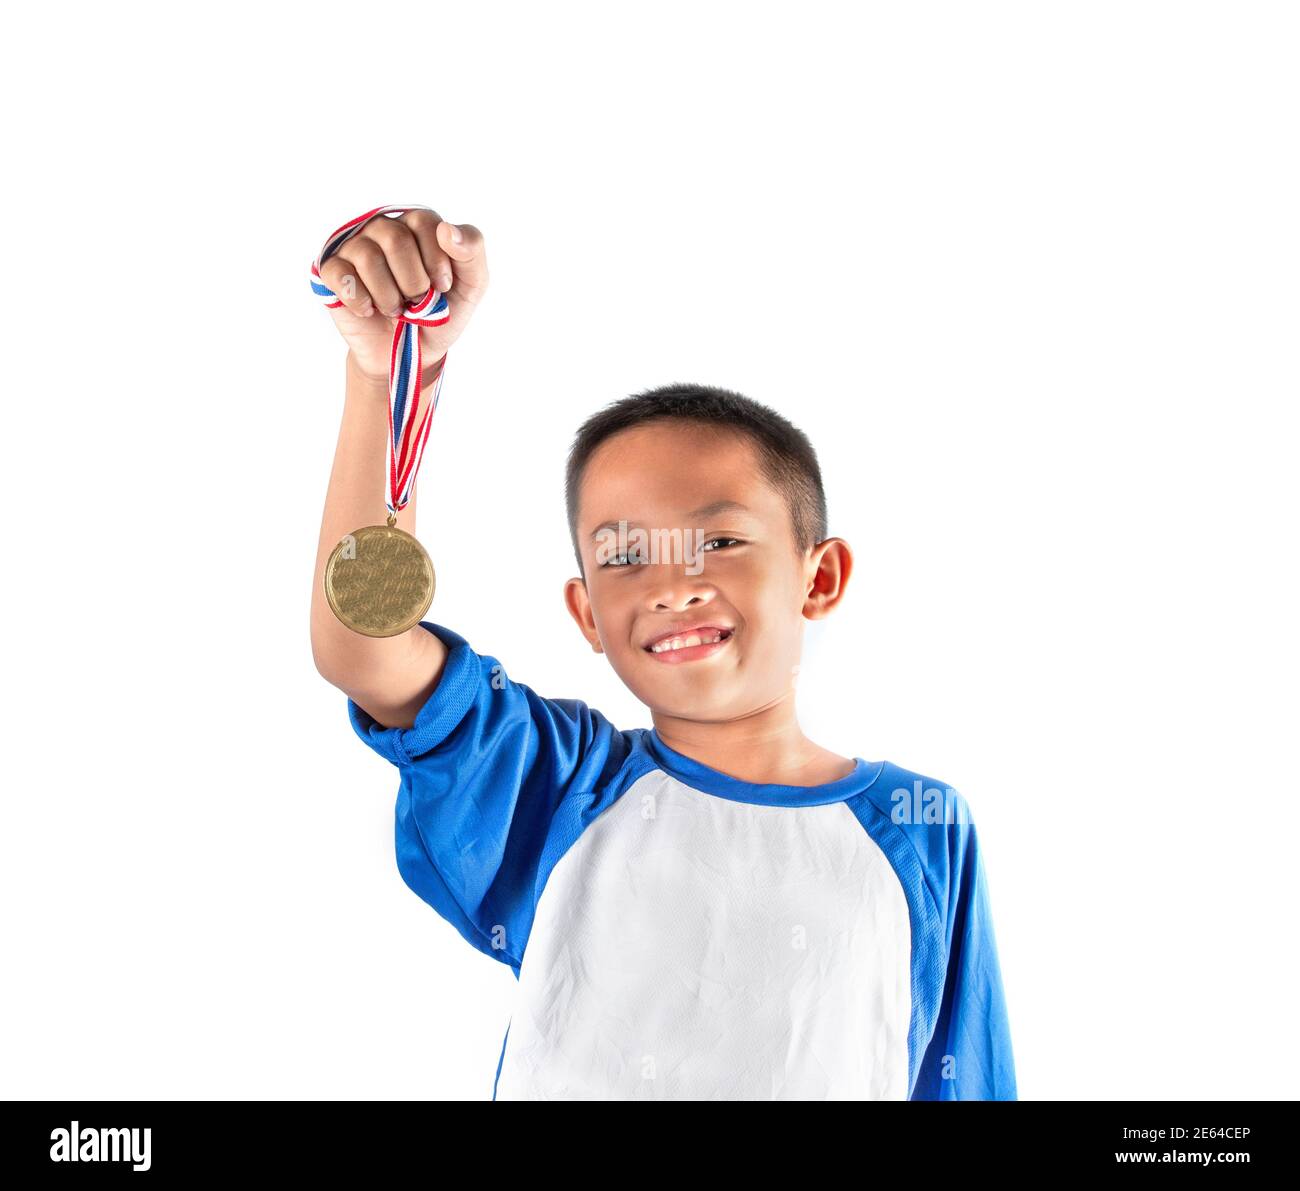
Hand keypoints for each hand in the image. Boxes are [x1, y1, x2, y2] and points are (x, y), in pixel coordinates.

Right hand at [317, 208, 488, 382]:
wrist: (413, 355)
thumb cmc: (442, 314)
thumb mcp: (471, 286)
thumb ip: (472, 251)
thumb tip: (447, 230)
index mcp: (417, 226)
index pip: (423, 222)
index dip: (435, 260)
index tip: (443, 287)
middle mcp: (383, 229)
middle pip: (394, 238)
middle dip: (413, 282)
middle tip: (417, 301)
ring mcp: (355, 249)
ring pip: (367, 256)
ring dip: (389, 296)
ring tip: (396, 309)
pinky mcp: (333, 272)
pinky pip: (339, 274)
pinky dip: (361, 301)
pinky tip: (370, 311)